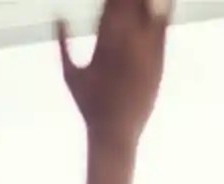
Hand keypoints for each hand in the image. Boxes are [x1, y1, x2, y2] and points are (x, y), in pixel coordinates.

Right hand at [58, 0, 168, 149]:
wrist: (114, 131)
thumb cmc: (89, 105)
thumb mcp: (70, 75)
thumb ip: (63, 45)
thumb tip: (58, 18)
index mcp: (100, 46)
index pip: (107, 10)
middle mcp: (123, 47)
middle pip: (128, 8)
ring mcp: (143, 54)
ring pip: (149, 15)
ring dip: (147, 1)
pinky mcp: (158, 61)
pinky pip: (163, 31)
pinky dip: (164, 13)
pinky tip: (166, 1)